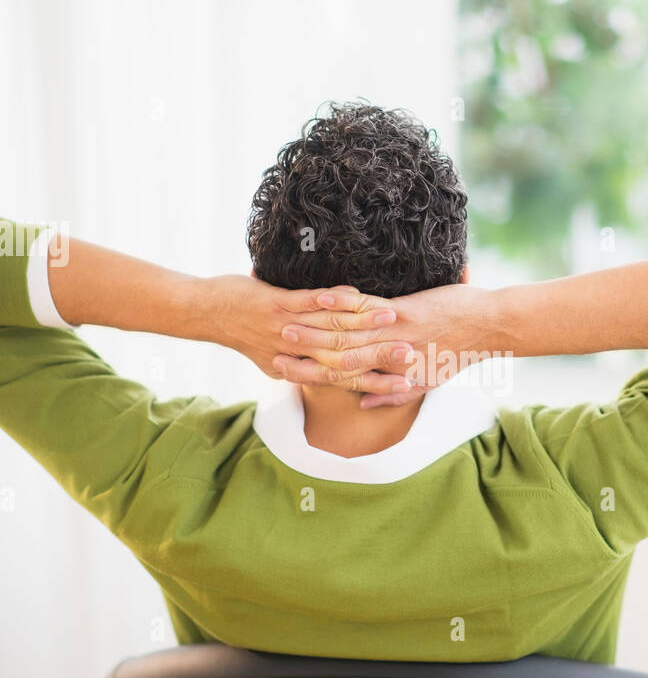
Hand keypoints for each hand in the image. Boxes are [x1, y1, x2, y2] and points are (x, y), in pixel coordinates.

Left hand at [203, 275, 417, 397]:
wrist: (205, 314)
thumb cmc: (242, 331)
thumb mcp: (274, 356)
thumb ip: (301, 364)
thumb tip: (327, 372)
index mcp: (298, 368)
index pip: (345, 380)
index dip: (377, 383)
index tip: (407, 383)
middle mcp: (294, 354)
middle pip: (345, 360)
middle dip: (381, 358)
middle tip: (413, 355)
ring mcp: (285, 330)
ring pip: (332, 330)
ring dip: (365, 323)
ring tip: (395, 318)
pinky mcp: (275, 307)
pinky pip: (309, 304)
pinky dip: (334, 299)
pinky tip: (355, 294)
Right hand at [272, 282, 495, 406]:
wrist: (492, 328)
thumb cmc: (462, 351)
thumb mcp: (428, 381)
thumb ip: (394, 394)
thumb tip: (367, 402)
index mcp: (395, 378)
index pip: (344, 380)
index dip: (312, 378)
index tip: (284, 374)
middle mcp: (392, 361)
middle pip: (339, 362)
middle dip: (304, 358)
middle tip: (273, 351)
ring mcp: (398, 338)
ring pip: (348, 340)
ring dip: (315, 334)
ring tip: (285, 328)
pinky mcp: (407, 315)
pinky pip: (370, 312)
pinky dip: (345, 306)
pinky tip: (323, 300)